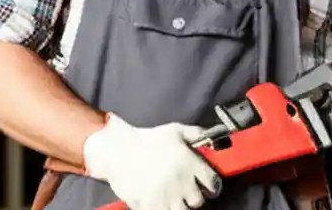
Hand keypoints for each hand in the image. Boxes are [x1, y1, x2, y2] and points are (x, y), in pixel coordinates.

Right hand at [82, 113, 221, 209]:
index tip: (205, 185)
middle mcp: (182, 182)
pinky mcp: (152, 206)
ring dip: (179, 204)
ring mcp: (167, 196)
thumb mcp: (175, 131)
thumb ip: (197, 134)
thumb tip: (214, 141)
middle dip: (193, 195)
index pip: (214, 184)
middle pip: (199, 201)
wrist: (118, 149)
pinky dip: (164, 207)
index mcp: (190, 163)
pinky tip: (160, 200)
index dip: (211, 185)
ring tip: (172, 196)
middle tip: (184, 189)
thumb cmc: (147, 139)